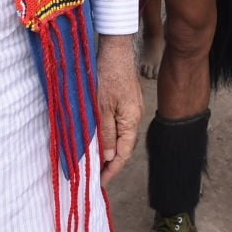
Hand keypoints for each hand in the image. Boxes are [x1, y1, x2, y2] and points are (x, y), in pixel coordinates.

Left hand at [95, 35, 142, 184]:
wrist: (116, 48)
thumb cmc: (109, 74)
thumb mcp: (102, 107)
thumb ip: (107, 133)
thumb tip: (109, 157)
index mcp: (131, 121)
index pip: (123, 154)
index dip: (112, 170)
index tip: (101, 183)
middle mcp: (135, 117)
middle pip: (124, 147)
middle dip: (111, 163)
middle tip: (96, 175)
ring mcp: (132, 108)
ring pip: (121, 136)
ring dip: (110, 149)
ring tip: (96, 161)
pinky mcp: (126, 101)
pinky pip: (119, 124)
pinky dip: (110, 135)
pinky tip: (100, 137)